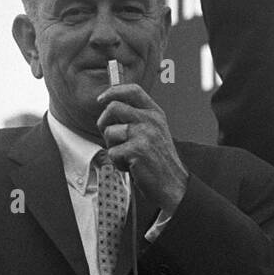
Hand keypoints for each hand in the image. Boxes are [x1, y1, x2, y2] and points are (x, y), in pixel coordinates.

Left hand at [96, 83, 189, 213]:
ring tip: (128, 156)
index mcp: (155, 113)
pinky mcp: (137, 149)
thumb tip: (108, 107)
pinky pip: (112, 152)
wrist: (173, 184)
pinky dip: (117, 162)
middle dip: (104, 123)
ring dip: (112, 147)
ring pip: (109, 131)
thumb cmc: (158, 161)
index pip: (133, 90)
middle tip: (112, 138)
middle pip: (113, 107)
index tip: (101, 99)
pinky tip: (131, 166)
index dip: (113, 91)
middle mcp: (151, 120)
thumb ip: (136, 118)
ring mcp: (145, 133)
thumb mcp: (153, 132)